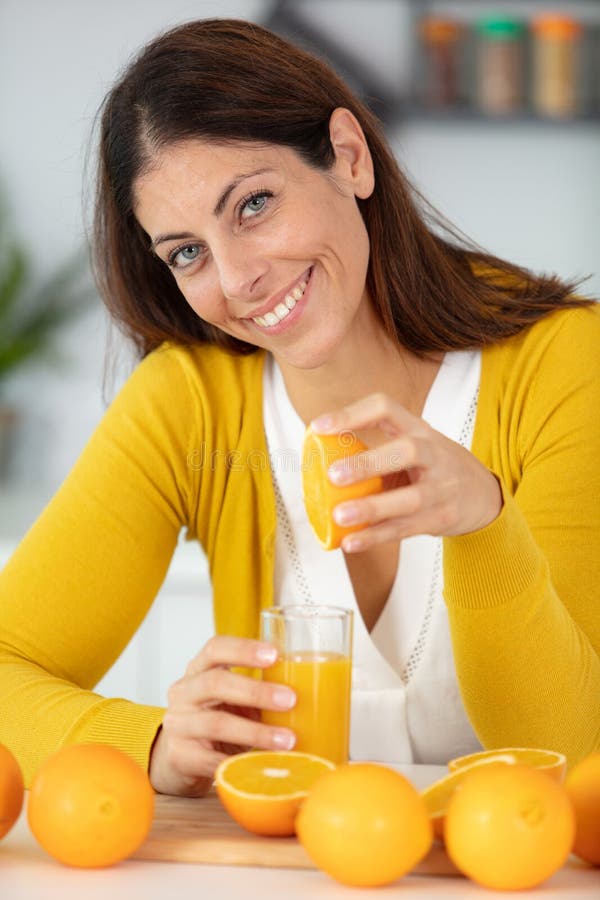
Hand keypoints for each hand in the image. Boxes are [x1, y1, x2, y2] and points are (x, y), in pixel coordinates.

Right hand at [149, 636, 295, 795]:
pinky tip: (262, 766)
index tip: (274, 654)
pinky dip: (240, 763)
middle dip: (256, 691)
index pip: (215, 648)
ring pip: (217, 723)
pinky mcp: (180, 756)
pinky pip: (211, 760)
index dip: (244, 648)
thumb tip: (312, 691)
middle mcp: (184, 692)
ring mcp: (178, 724)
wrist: (181, 757)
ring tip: (287, 740)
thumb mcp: (234, 698)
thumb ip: (259, 690)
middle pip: (215, 682)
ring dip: (256, 732)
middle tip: (290, 699)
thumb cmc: (218, 719)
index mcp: (199, 669)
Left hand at [311, 392, 502, 552]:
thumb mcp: (416, 446)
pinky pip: (406, 528)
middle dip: (369, 463)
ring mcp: (442, 488)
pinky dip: (377, 536)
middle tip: (333, 475)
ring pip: (409, 498)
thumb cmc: (435, 468)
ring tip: (339, 515)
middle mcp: (434, 454)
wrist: (484, 495)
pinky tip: (352, 541)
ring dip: (372, 507)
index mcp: (419, 430)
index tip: (319, 426)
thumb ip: (378, 449)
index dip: (352, 414)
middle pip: (407, 451)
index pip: (386, 408)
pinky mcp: (442, 518)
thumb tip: (318, 459)